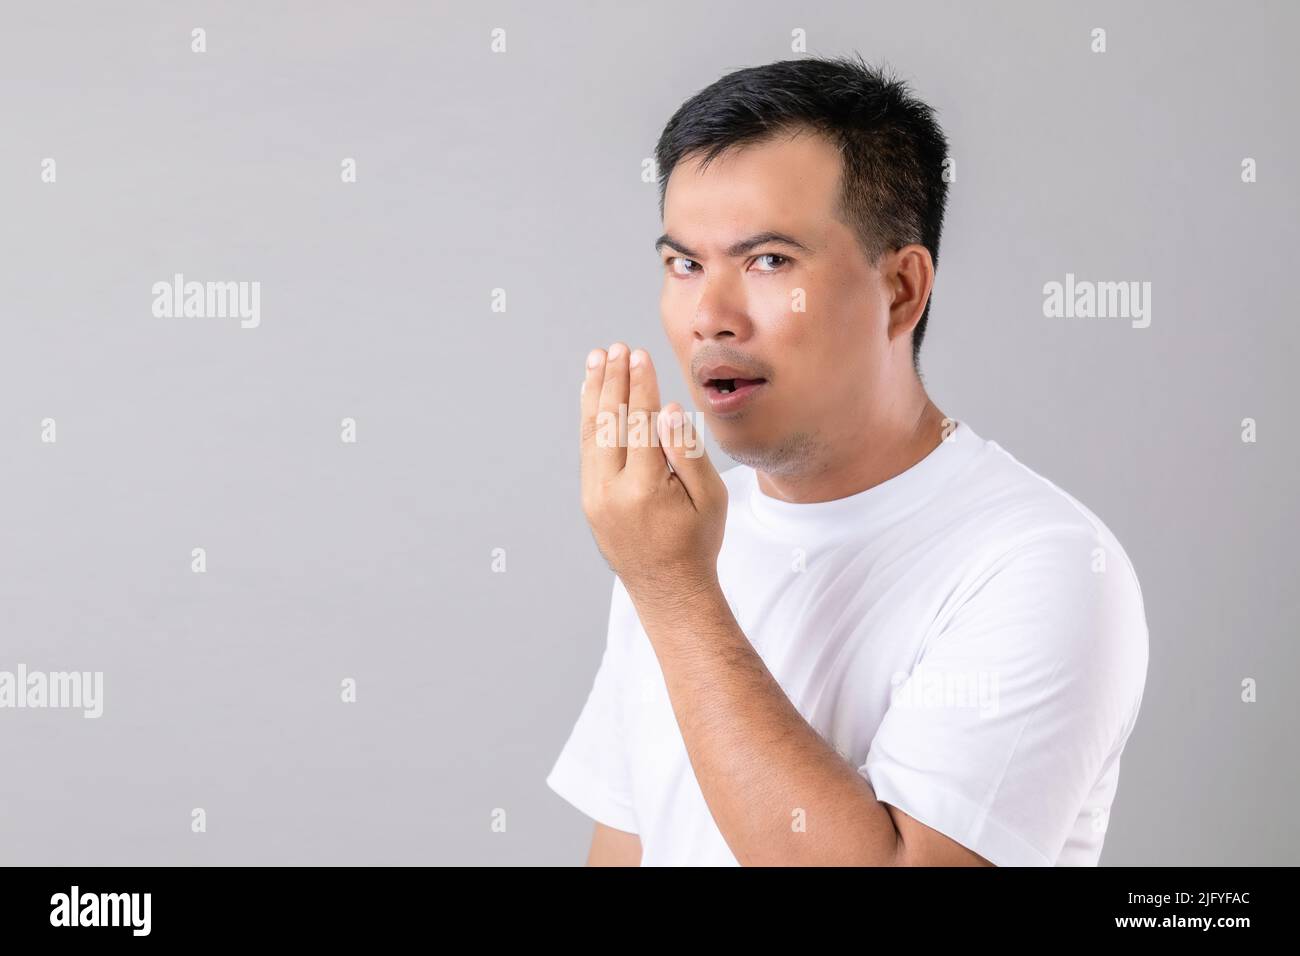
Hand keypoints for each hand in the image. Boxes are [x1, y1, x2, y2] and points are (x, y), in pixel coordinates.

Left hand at [579, 343, 727, 609]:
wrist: (667, 589)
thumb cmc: (697, 542)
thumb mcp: (710, 499)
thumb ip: (689, 452)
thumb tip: (671, 411)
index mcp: (645, 488)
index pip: (639, 423)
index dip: (640, 385)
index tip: (639, 355)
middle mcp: (612, 491)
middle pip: (609, 421)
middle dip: (613, 380)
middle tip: (616, 348)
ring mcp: (595, 496)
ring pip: (591, 433)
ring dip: (595, 393)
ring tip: (597, 360)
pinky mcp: (589, 500)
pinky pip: (587, 450)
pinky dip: (589, 419)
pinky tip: (592, 396)